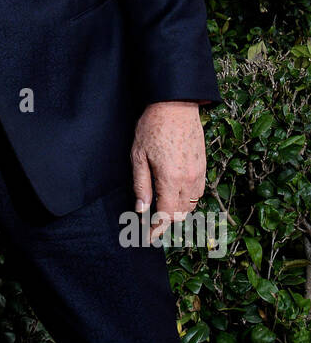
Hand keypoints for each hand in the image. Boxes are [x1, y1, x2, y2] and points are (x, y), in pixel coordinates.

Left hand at [130, 101, 206, 246]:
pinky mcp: (203, 166)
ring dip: (178, 211)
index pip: (165, 215)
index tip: (149, 237)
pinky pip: (198, 192)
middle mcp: (188, 180)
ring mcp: (198, 173)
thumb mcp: (138, 156)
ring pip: (191, 205)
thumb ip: (141, 185)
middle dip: (166, 222)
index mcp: (170, 179)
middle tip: (151, 224)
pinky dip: (188, 200)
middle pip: (180, 214)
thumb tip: (141, 209)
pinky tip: (176, 195)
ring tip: (163, 210)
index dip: (156, 229)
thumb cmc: (152, 127)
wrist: (176, 105)